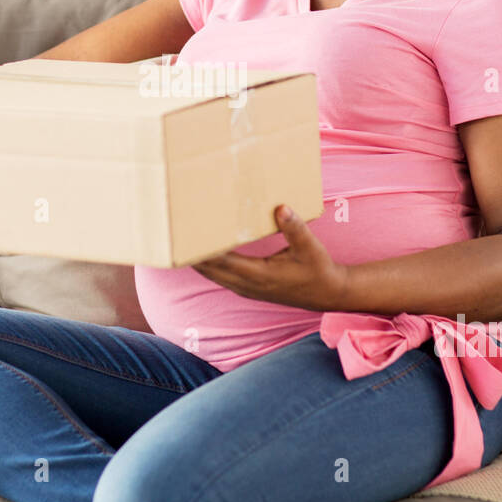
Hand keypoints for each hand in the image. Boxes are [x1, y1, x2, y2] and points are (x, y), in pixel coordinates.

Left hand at [190, 204, 348, 310]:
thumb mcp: (310, 248)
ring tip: (180, 243)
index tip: (187, 238)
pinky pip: (221, 277)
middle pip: (211, 270)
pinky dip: (209, 266)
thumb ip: (294, 228)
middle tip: (174, 235)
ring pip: (214, 275)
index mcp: (260, 275)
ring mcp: (247, 289)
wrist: (327, 294)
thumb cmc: (319, 269)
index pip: (223, 263)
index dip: (203, 252)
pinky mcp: (249, 288)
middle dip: (191, 255)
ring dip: (197, 262)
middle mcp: (248, 285)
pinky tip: (201, 254)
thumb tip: (281, 208)